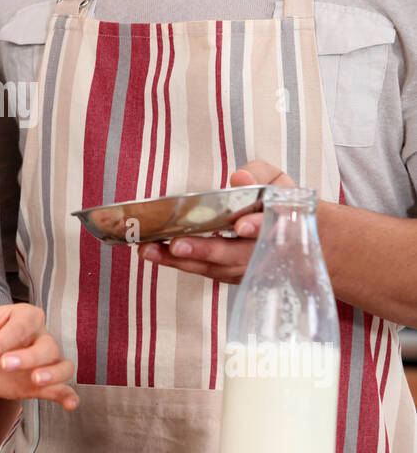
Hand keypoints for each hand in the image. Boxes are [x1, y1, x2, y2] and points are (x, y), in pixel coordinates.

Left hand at [0, 303, 77, 410]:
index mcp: (25, 316)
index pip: (21, 326)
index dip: (4, 341)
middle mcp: (40, 336)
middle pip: (47, 346)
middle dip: (28, 357)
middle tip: (5, 364)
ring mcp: (44, 361)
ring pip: (62, 365)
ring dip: (53, 374)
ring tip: (36, 380)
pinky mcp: (41, 383)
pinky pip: (62, 388)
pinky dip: (67, 396)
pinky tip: (69, 403)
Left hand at [136, 161, 295, 283]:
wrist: (301, 242)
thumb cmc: (283, 206)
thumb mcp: (279, 183)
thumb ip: (260, 176)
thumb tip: (239, 178)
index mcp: (285, 226)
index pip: (274, 227)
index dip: (257, 226)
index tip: (242, 226)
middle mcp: (268, 253)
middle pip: (237, 256)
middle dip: (207, 250)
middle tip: (178, 244)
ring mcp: (250, 270)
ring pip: (218, 269)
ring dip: (184, 261)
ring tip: (151, 250)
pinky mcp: (235, 277)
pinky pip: (208, 273)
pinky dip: (183, 265)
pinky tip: (157, 255)